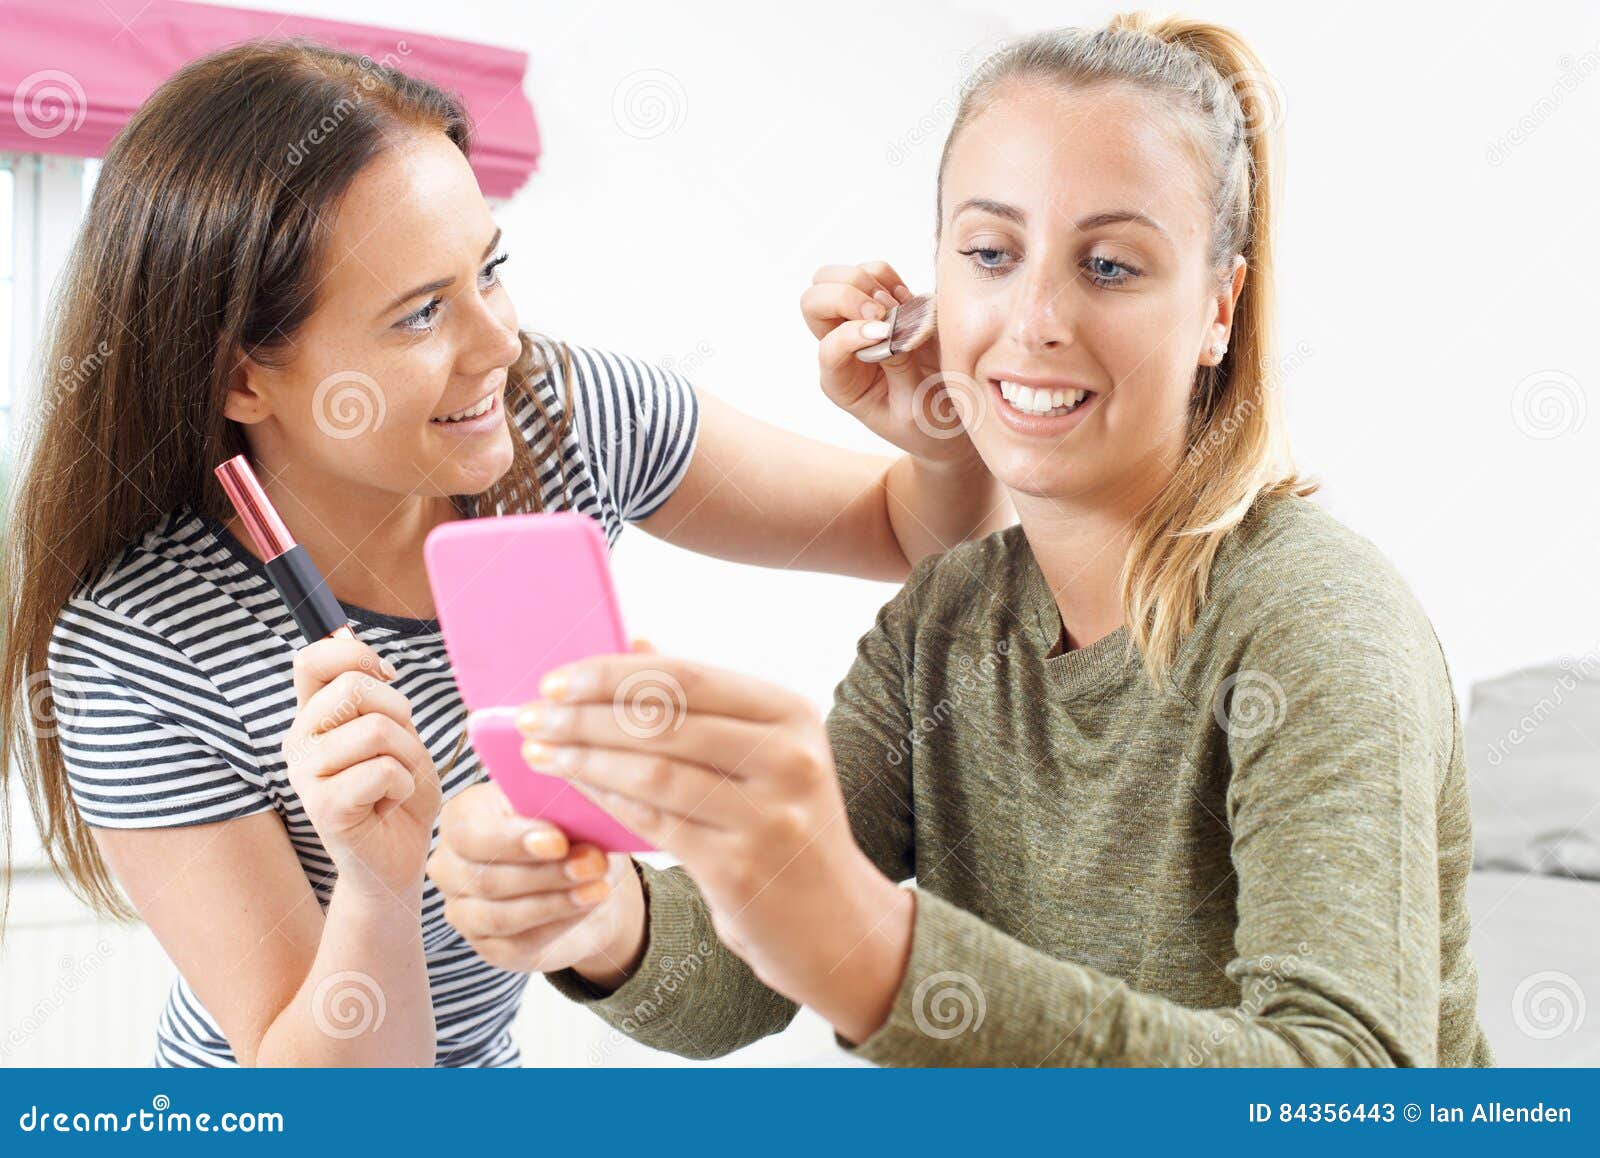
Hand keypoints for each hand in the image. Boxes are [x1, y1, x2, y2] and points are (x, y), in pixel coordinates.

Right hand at [283, 637, 440, 899]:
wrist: (397, 858)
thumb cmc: (398, 790)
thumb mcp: (395, 731)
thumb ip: (376, 695)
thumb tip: (364, 652)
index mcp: (313, 715)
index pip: (312, 658)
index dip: (355, 655)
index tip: (386, 678)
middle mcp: (299, 740)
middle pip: (354, 688)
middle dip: (399, 714)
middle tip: (399, 751)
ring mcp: (305, 774)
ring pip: (376, 730)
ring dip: (407, 757)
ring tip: (395, 782)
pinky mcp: (323, 807)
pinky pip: (383, 771)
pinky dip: (404, 787)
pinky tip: (389, 805)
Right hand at [428, 780, 645, 984]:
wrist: (585, 877)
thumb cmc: (568, 828)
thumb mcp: (569, 806)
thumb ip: (564, 805)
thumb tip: (575, 814)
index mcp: (462, 817)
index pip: (469, 832)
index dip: (514, 840)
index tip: (560, 842)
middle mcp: (450, 865)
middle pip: (486, 878)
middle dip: (546, 873)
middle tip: (593, 864)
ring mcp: (463, 910)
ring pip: (501, 916)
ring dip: (556, 902)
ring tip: (598, 888)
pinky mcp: (487, 946)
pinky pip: (519, 943)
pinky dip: (559, 924)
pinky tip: (586, 906)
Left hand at [515, 647, 912, 1038]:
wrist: (832, 921)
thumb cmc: (783, 822)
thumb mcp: (763, 751)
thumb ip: (702, 701)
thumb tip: (633, 644)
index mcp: (792, 713)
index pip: (687, 677)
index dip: (613, 674)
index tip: (558, 678)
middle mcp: (788, 758)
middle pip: (664, 721)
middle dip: (585, 715)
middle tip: (532, 715)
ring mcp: (766, 815)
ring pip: (652, 772)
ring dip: (584, 759)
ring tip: (539, 752)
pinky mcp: (738, 867)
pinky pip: (653, 823)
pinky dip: (605, 801)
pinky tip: (574, 791)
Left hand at [802, 261, 981, 469]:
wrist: (948, 422)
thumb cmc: (927, 425)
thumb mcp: (913, 407)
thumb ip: (899, 367)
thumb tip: (891, 326)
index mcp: (841, 382)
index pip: (829, 347)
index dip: (853, 333)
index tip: (886, 334)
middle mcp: (842, 350)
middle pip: (814, 303)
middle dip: (845, 296)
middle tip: (883, 312)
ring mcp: (858, 325)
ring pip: (833, 279)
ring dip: (865, 282)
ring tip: (897, 306)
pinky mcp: (883, 308)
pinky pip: (872, 273)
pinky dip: (886, 277)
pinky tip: (907, 299)